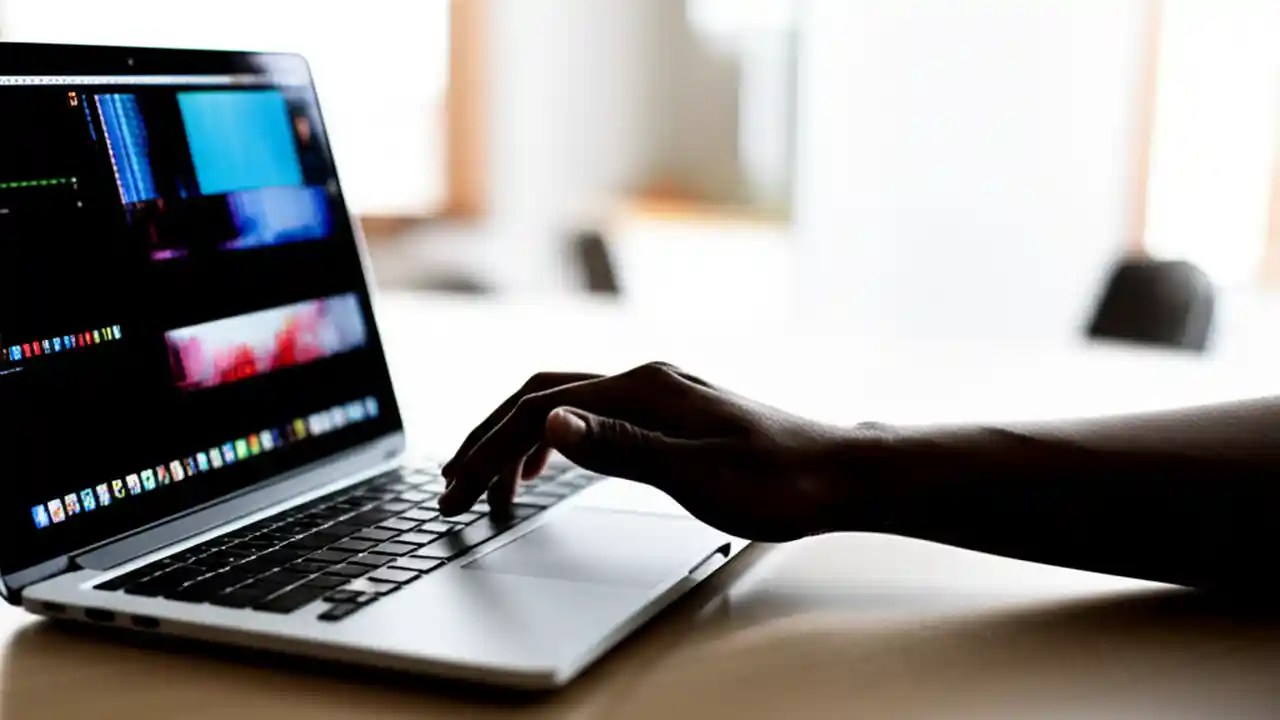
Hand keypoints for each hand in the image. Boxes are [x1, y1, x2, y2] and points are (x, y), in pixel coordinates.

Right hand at [439, 362, 868, 541]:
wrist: (837, 475)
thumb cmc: (776, 479)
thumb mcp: (692, 472)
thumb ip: (617, 446)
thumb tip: (549, 422)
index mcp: (642, 389)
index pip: (538, 409)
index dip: (489, 449)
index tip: (458, 491)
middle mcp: (643, 382)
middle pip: (540, 398)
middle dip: (489, 441)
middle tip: (455, 490)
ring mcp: (656, 395)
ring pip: (563, 405)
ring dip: (517, 441)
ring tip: (490, 486)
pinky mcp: (669, 413)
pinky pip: (591, 416)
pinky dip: (554, 439)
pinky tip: (549, 465)